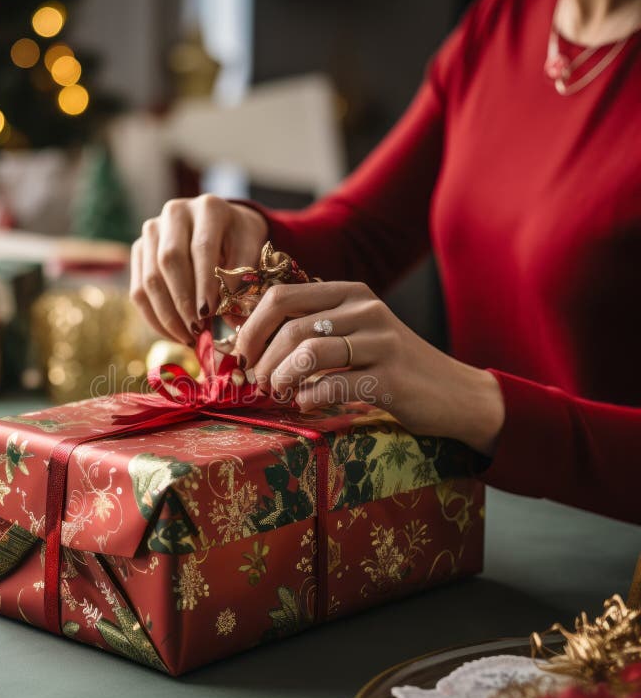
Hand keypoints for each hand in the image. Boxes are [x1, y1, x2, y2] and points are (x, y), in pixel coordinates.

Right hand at [130, 194, 267, 345]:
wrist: (224, 227)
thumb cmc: (241, 241)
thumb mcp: (252, 252)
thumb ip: (243, 280)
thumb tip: (230, 317)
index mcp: (208, 208)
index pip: (201, 247)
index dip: (204, 283)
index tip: (210, 314)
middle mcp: (175, 212)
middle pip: (169, 261)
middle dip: (183, 302)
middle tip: (197, 331)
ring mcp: (152, 230)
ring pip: (150, 278)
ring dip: (167, 314)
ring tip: (187, 337)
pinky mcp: (139, 250)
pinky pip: (139, 289)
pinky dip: (154, 317)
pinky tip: (173, 334)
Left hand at [234, 281, 504, 454]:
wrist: (454, 393)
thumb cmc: (393, 365)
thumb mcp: (357, 332)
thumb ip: (317, 326)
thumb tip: (255, 343)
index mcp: (350, 293)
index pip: (282, 296)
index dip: (252, 327)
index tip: (243, 355)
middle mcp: (365, 309)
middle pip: (290, 326)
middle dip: (262, 359)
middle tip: (258, 382)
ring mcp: (381, 340)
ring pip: (308, 352)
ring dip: (281, 377)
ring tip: (278, 393)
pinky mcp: (391, 376)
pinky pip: (334, 385)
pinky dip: (310, 398)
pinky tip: (307, 405)